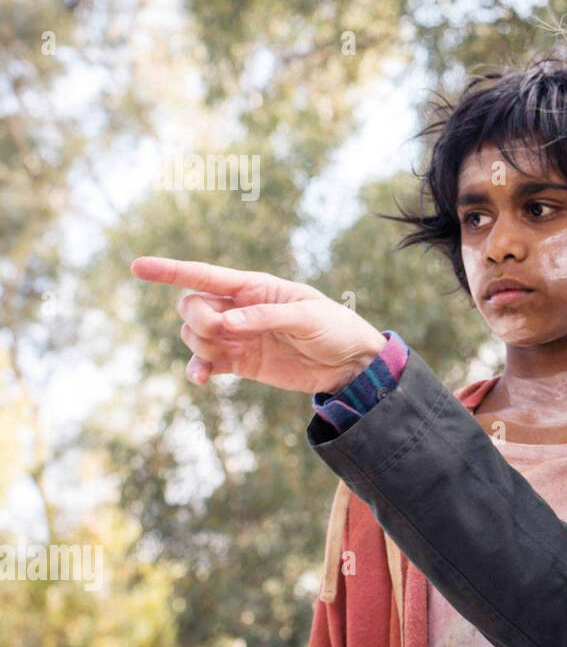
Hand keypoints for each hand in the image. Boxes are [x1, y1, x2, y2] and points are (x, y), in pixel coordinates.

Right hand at [131, 256, 387, 394]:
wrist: (350, 364)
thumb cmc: (335, 328)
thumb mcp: (307, 317)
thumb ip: (266, 317)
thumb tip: (227, 324)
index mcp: (256, 287)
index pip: (205, 275)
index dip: (170, 271)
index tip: (137, 267)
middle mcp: (240, 308)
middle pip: (192, 305)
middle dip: (197, 318)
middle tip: (224, 332)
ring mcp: (238, 336)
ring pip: (193, 334)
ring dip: (200, 345)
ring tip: (233, 353)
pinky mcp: (241, 362)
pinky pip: (206, 363)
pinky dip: (197, 369)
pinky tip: (201, 378)